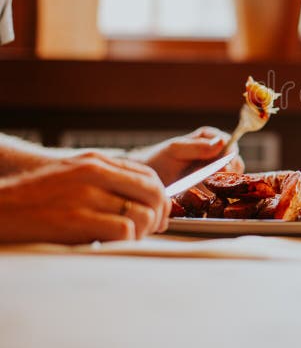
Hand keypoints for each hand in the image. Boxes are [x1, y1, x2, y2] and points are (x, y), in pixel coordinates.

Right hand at [0, 152, 169, 243]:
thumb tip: (140, 196)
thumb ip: (105, 178)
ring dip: (143, 231)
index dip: (160, 196)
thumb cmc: (35, 196)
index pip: (148, 174)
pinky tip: (113, 243)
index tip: (158, 212)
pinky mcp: (76, 220)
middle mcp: (95, 173)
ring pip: (143, 213)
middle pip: (153, 192)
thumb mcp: (73, 174)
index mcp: (96, 161)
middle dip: (159, 214)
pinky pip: (124, 230)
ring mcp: (86, 196)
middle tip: (153, 229)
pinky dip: (126, 240)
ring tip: (129, 238)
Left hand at [128, 127, 244, 185]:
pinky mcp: (211, 185)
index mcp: (208, 137)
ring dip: (226, 182)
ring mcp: (214, 169)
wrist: (146, 179)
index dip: (230, 155)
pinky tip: (210, 194)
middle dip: (230, 170)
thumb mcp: (176, 150)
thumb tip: (222, 142)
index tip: (224, 166)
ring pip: (232, 175)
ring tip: (210, 187)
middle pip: (235, 160)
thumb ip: (198, 147)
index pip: (230, 143)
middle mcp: (215, 152)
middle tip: (217, 179)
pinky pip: (224, 188)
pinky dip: (221, 191)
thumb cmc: (158, 160)